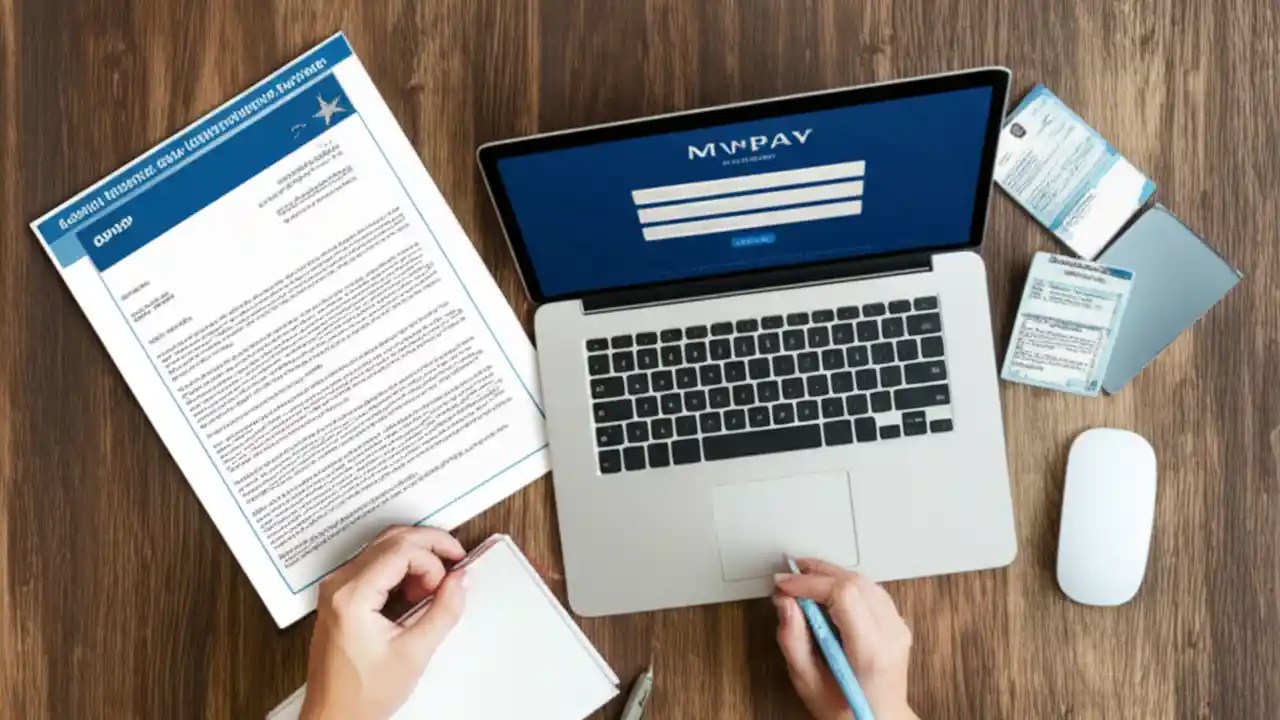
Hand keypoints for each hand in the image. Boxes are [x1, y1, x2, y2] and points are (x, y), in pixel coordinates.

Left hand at [300, 526, 466, 719]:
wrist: (334, 716)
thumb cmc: (361, 694)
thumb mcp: (414, 653)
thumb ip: (443, 611)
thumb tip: (459, 580)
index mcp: (351, 596)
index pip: (401, 551)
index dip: (433, 559)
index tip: (451, 576)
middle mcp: (338, 585)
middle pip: (391, 540)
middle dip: (429, 547)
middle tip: (455, 562)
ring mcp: (336, 588)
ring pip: (384, 547)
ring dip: (416, 558)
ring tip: (432, 590)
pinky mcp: (341, 594)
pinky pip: (375, 564)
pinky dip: (401, 569)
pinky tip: (415, 593)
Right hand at [773, 559, 917, 719]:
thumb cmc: (845, 711)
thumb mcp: (808, 682)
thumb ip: (793, 640)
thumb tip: (784, 603)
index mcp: (870, 652)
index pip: (844, 594)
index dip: (810, 582)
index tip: (785, 585)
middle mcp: (891, 634)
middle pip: (854, 581)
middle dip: (816, 573)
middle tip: (788, 578)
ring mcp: (898, 627)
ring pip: (863, 580)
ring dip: (830, 574)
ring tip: (803, 578)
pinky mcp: (897, 623)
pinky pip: (871, 590)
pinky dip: (844, 583)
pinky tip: (825, 589)